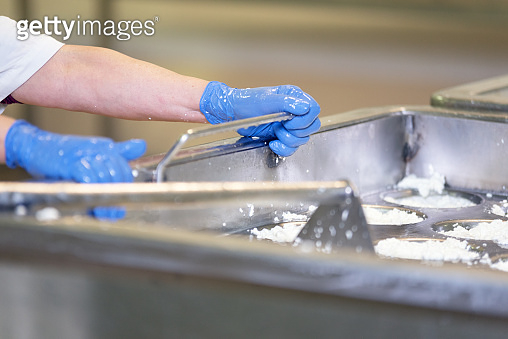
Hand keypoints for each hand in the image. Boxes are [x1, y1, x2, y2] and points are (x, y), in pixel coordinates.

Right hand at [5, 120, 145, 219]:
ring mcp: (86, 155)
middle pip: (118, 175)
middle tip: (108, 212)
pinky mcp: (72, 162)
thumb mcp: (94, 151)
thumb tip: (142, 145)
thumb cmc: (65, 154)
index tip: (118, 208)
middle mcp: (100, 150)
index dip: (124, 190)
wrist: (36, 146)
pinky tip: (89, 198)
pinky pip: (89, 177)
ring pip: (106, 177)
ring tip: (100, 210)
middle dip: (116, 196)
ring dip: (104, 197)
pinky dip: (91, 189)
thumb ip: (119, 152)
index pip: (125, 170)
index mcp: (108, 148)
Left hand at [199, 81, 320, 155]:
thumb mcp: (266, 100)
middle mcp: (294, 110)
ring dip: (289, 140)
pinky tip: (273, 143)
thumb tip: (305, 107)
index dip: (304, 119)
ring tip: (275, 134)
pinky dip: (284, 149)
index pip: (313, 110)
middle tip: (281, 127)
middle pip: (311, 126)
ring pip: (302, 139)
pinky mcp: (282, 136)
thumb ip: (287, 102)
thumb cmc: (246, 102)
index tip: (289, 121)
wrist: (232, 113)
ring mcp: (289, 124)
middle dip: (296, 131)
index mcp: (294, 97)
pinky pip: (292, 147)